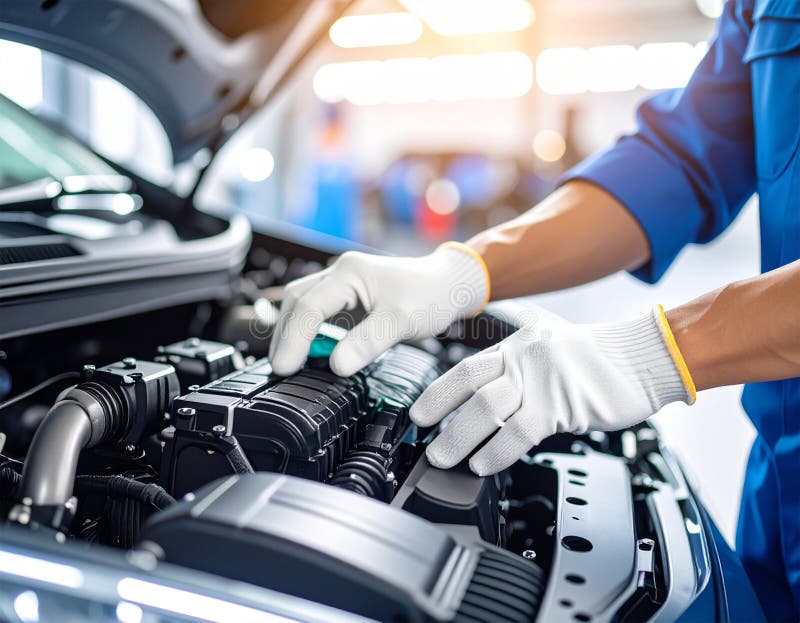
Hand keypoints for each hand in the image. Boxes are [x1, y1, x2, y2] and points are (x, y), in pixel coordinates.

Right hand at [268, 243, 488, 376]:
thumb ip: (368, 342)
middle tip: (281, 369)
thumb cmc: (430, 296)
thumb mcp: (401, 321)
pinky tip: (311, 354)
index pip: (309, 307)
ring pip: (304, 307)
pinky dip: (310, 335)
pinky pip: (319, 315)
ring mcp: (342, 285)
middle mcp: (340, 274)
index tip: (285, 369)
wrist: (449, 285)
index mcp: (349, 273)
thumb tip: (335, 366)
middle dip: (285, 336)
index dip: (293, 340)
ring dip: (294, 335)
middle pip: (297, 303)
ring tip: (290, 364)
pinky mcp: (348, 299)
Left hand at [410, 305, 694, 475]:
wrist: (646, 356)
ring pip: (486, 408)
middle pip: (468, 383)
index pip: (466, 367)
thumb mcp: (551, 353)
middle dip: (439, 412)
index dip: (438, 392)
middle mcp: (524, 358)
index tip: (419, 412)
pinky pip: (519, 432)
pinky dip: (496, 451)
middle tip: (424, 439)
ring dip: (460, 437)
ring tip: (445, 458)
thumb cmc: (602, 361)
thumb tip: (491, 407)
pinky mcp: (562, 404)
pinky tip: (483, 464)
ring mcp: (541, 379)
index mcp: (518, 345)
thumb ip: (520, 374)